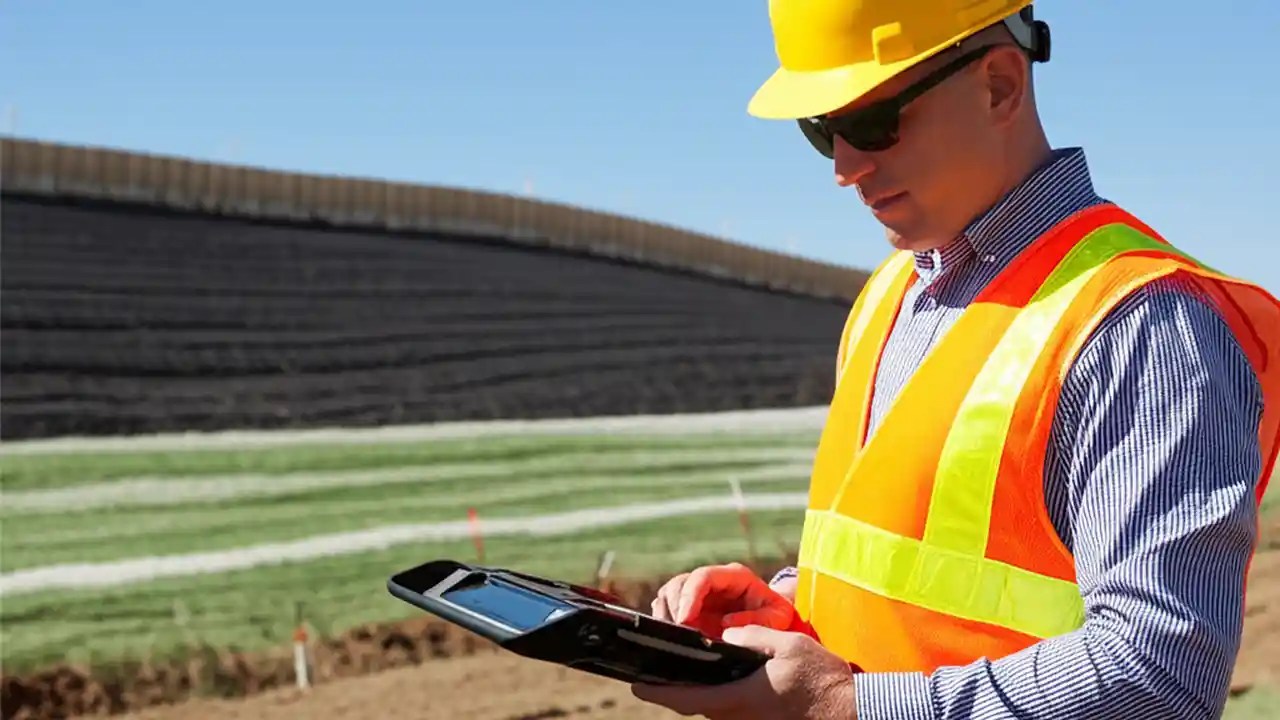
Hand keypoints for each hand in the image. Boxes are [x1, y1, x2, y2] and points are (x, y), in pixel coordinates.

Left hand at [631, 625, 855, 719]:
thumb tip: (727, 634)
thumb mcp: (789, 646)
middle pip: (692, 705)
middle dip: (668, 688)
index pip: (687, 698)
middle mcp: (737, 715)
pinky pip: (723, 708)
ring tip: (673, 667)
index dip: (658, 692)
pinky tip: (709, 675)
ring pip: (707, 707)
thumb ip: (753, 636)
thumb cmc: (821, 679)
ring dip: (688, 691)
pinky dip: (708, 693)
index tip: (635, 685)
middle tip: (648, 670)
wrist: (849, 710)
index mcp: (740, 697)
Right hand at [650, 562, 796, 638]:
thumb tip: (726, 624)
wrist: (771, 624)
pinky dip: (663, 620)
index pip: (704, 576)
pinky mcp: (688, 607)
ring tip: (672, 636)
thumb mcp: (777, 618)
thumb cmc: (775, 618)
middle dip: (674, 606)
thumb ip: (757, 620)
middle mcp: (712, 581)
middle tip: (677, 632)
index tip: (684, 620)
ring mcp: (698, 593)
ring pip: (669, 592)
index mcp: (734, 576)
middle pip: (680, 582)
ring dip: (666, 613)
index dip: (690, 595)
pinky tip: (669, 636)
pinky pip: (666, 606)